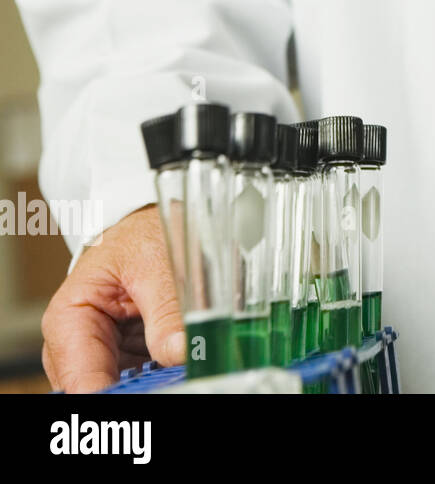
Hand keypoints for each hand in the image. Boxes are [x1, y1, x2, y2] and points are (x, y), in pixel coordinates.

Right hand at [41, 205, 184, 392]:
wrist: (156, 219)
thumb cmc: (144, 232)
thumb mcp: (159, 263)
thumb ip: (168, 310)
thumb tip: (178, 351)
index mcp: (70, 317)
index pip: (80, 377)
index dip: (108, 393)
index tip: (145, 392)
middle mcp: (81, 340)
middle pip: (100, 387)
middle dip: (136, 389)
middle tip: (175, 382)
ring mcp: (107, 349)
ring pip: (125, 386)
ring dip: (153, 382)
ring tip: (184, 371)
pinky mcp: (133, 351)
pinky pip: (146, 375)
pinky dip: (164, 373)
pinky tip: (185, 365)